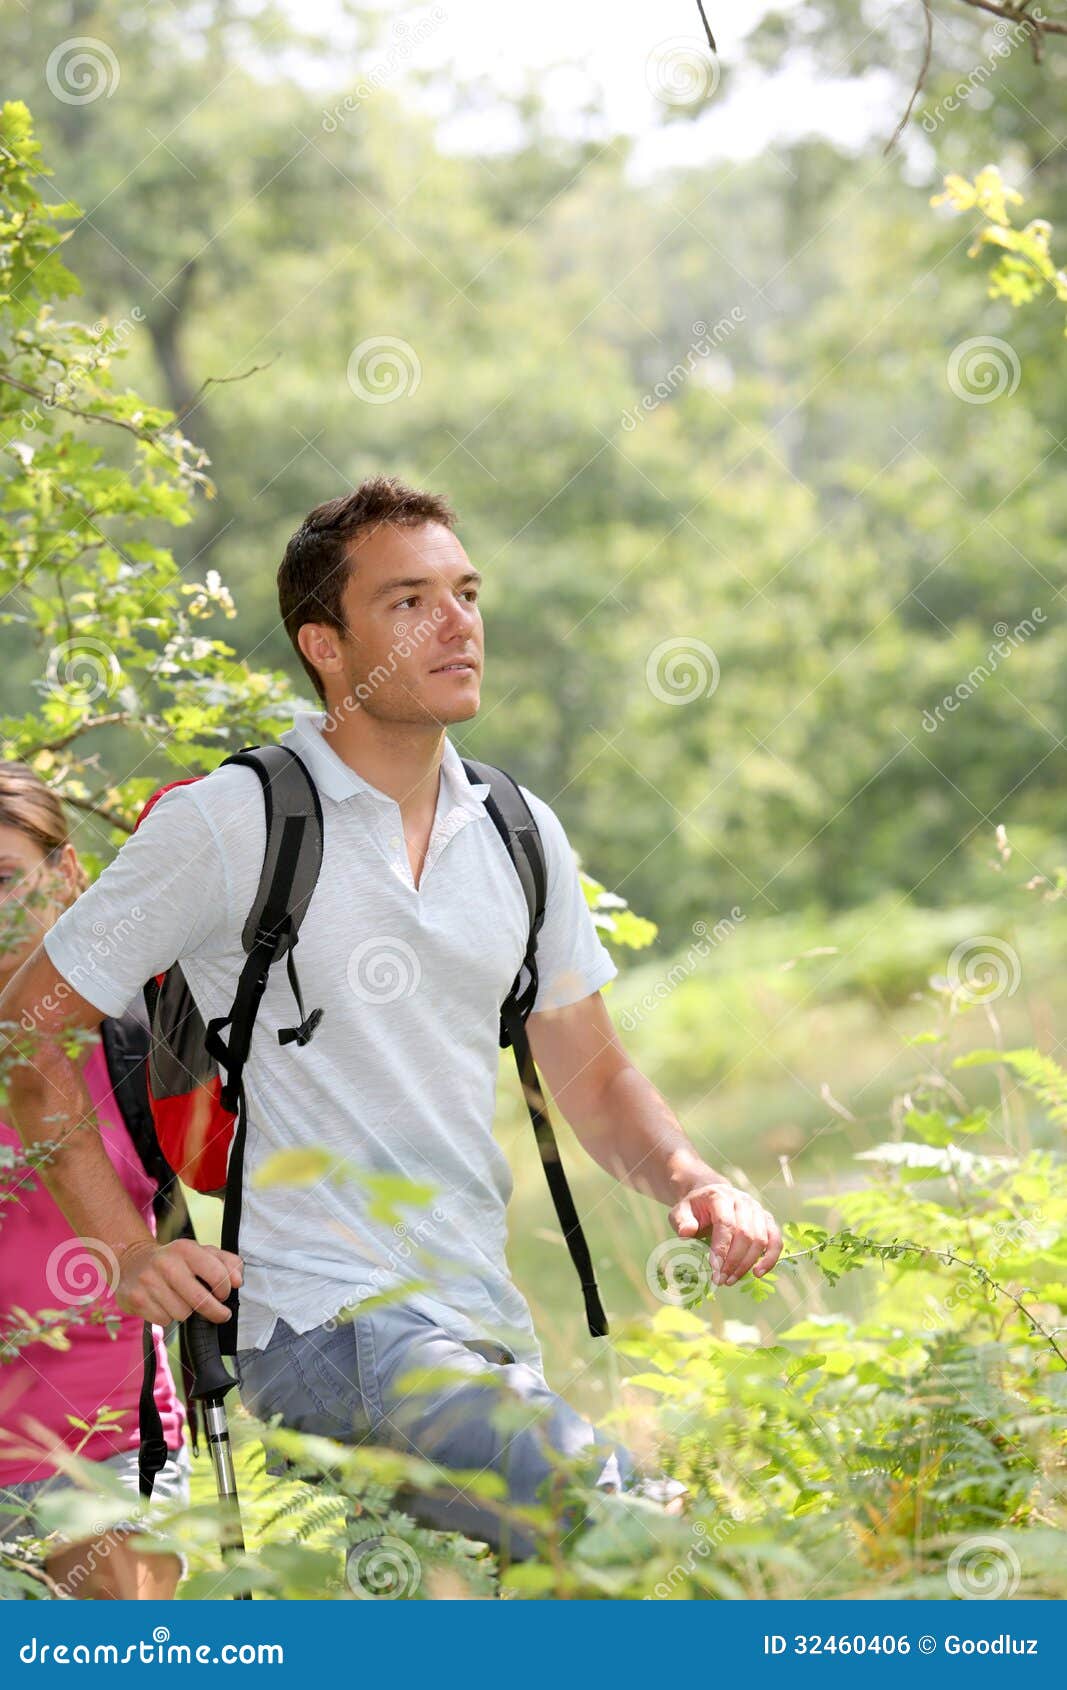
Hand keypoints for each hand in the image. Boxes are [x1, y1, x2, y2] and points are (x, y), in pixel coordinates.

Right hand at [117, 1237, 243, 1324]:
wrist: (134, 1261)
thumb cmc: (175, 1260)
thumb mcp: (202, 1252)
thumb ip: (227, 1262)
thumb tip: (238, 1281)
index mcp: (185, 1248)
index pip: (217, 1274)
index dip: (225, 1289)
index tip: (224, 1294)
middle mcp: (166, 1263)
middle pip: (200, 1300)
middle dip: (215, 1312)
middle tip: (220, 1313)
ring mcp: (149, 1282)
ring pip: (182, 1314)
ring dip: (187, 1312)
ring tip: (182, 1301)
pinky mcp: (137, 1299)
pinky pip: (164, 1321)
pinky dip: (168, 1317)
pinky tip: (164, 1304)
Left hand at [668, 1183, 781, 1285]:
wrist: (710, 1196)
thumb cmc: (695, 1208)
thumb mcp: (681, 1211)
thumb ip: (682, 1221)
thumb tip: (686, 1233)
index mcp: (721, 1196)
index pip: (726, 1224)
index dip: (722, 1249)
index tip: (714, 1270)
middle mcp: (743, 1201)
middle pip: (746, 1234)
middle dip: (734, 1261)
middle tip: (720, 1280)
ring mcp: (758, 1210)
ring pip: (761, 1240)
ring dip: (747, 1264)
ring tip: (731, 1280)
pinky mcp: (767, 1220)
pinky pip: (776, 1240)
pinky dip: (770, 1258)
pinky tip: (758, 1273)